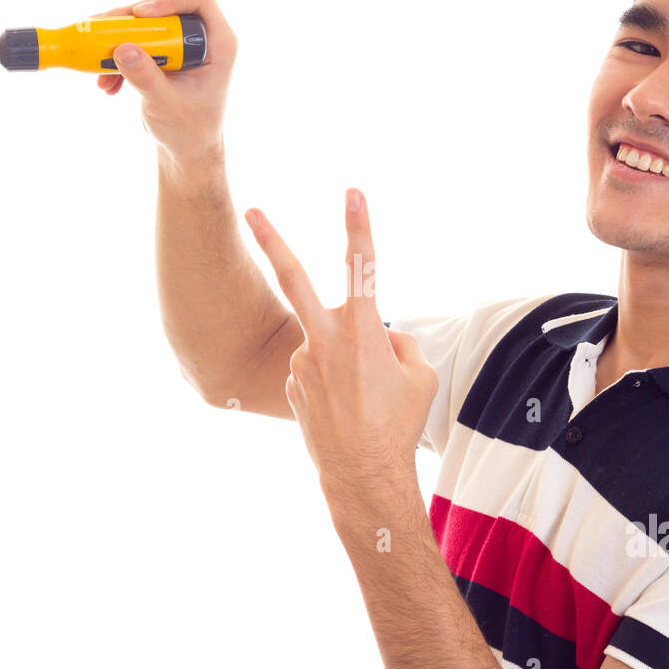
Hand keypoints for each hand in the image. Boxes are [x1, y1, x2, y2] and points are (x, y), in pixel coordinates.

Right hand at [91, 0, 236, 168]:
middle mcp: (201, 37)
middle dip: (128, 23)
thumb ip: (147, 78)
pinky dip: (117, 59)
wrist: (186, 149)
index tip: (140, 15)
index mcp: (218, 44)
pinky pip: (134, 41)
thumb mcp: (167, 105)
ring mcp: (180, 44)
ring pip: (143, 24)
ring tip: (99, 73)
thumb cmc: (189, 131)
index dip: (169, 1)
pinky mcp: (162, 53)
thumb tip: (122, 49)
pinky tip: (106, 84)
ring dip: (116, 42)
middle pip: (162, 8)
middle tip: (101, 36)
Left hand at [243, 189, 436, 513]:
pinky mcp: (292, 383)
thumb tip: (378, 336)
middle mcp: (324, 339)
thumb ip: (398, 343)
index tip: (352, 192)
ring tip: (364, 402)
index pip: (362, 266)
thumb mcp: (419, 376)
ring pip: (328, 342)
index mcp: (362, 330)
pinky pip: (319, 369)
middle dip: (270, 240)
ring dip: (348, 361)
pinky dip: (336, 383)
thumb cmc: (399, 424)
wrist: (362, 476)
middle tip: (249, 209)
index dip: (359, 225)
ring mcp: (302, 362)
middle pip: (293, 278)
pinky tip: (347, 411)